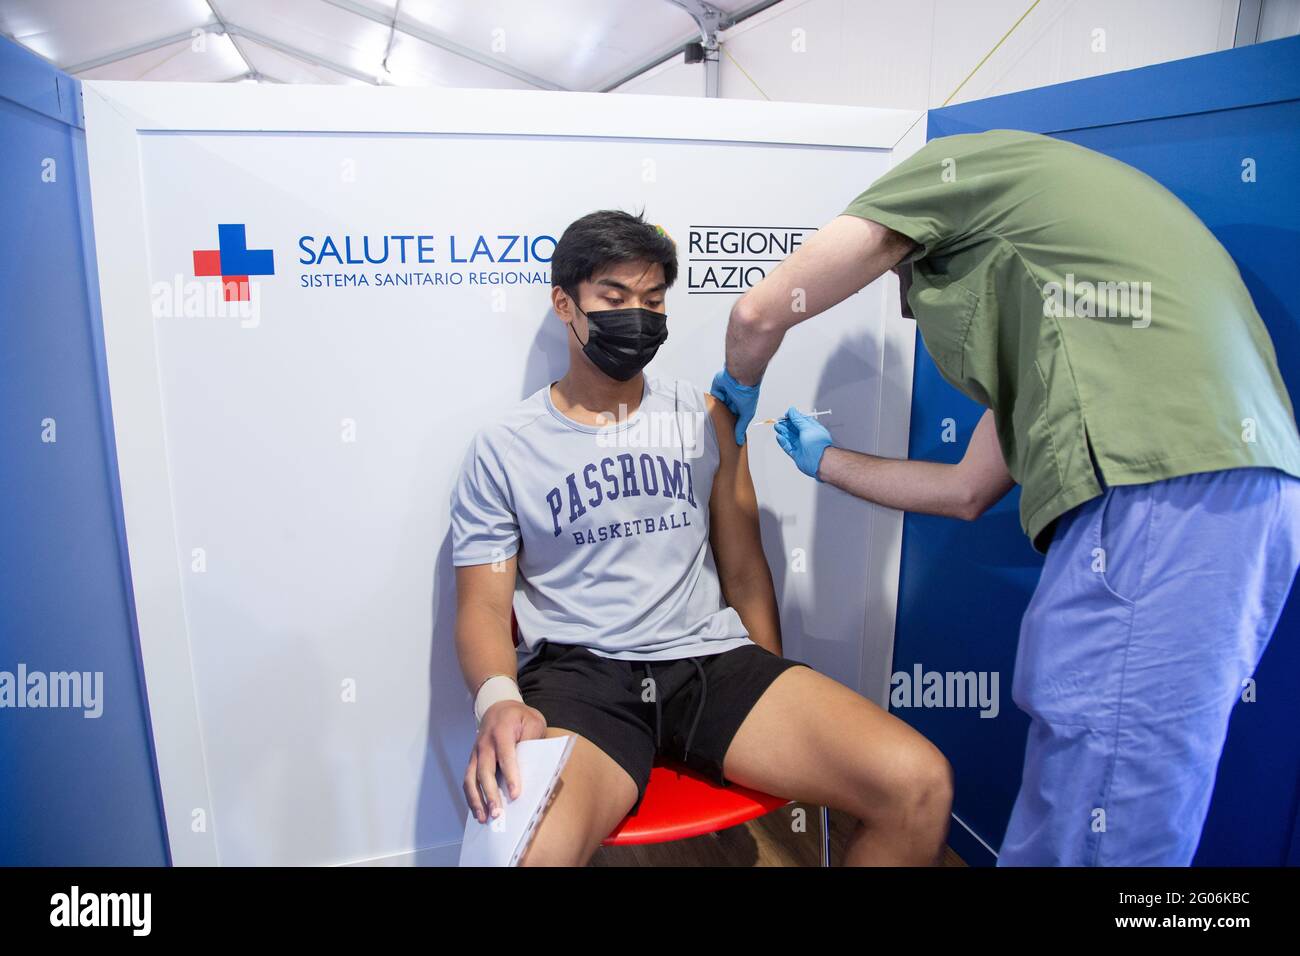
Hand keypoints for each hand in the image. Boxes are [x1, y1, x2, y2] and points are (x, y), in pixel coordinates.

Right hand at [463, 700, 547, 823]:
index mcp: (501, 732)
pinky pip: (468, 779)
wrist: (497, 705)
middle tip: (497, 813)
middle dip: (490, 794)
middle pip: (484, 771)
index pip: (505, 757)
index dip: (510, 776)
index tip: (516, 794)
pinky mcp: (473, 760)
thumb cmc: (518, 716)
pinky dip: (471, 796)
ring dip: (476, 799)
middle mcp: (484, 743)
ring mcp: (476, 752)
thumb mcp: (533, 721)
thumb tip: (531, 766)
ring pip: (471, 778)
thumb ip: (531, 740)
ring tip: (483, 817)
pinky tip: (477, 810)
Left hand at [709, 367, 761, 445]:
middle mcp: (733, 400)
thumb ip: (741, 427)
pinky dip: (713, 400)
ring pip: (716, 406)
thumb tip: (739, 441)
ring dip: (715, 410)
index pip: (734, 418)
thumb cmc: (748, 394)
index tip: (726, 435)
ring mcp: (724, 394)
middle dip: (720, 419)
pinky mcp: (716, 389)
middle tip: (715, 430)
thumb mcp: (746, 414)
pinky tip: (713, 403)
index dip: (730, 425)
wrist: (740, 377)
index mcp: (741, 406)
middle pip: (723, 413)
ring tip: (710, 420)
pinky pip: (712, 397)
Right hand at [773, 406, 832, 481]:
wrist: (820, 461)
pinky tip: (779, 436)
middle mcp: (807, 437)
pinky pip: (788, 447)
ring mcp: (802, 446)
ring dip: (783, 432)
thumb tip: (792, 410)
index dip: (793, 417)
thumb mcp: (807, 427)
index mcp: (812, 429)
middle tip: (778, 421)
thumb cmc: (818, 444)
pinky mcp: (797, 454)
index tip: (786, 415)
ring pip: (790, 437)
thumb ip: (798, 419)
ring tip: (777, 427)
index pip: (801, 421)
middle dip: (786, 424)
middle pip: (794, 429)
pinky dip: (783, 441)